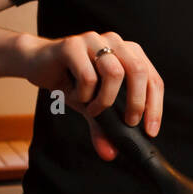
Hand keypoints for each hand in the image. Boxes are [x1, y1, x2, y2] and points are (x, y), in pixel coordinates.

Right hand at [18, 30, 163, 160]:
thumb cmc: (70, 80)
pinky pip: (87, 75)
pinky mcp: (72, 44)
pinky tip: (74, 96)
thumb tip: (110, 153)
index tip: (150, 130)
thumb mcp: (92, 105)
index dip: (155, 106)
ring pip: (114, 73)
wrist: (36, 64)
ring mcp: (94, 40)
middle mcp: (115, 42)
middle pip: (139, 72)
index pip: (153, 79)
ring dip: (105, 100)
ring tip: (92, 109)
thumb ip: (104, 126)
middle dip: (137, 103)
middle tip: (128, 122)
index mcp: (128, 53)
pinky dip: (83, 94)